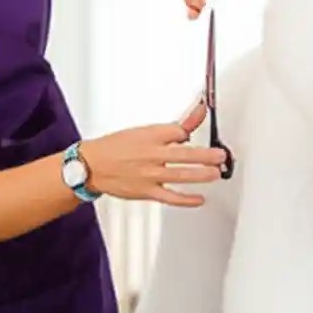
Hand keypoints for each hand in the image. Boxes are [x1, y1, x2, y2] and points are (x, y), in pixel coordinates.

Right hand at [77, 99, 225, 206]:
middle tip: (221, 155)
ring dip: (201, 174)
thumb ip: (176, 126)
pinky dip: (186, 200)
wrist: (91, 166)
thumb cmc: (116, 147)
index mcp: (151, 136)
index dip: (194, 128)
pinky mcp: (146, 191)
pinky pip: (170, 197)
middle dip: (206, 155)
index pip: (179, 131)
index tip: (207, 127)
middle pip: (184, 154)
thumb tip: (198, 112)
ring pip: (180, 175)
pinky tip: (199, 199)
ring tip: (216, 173)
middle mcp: (151, 155)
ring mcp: (149, 175)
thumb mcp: (144, 131)